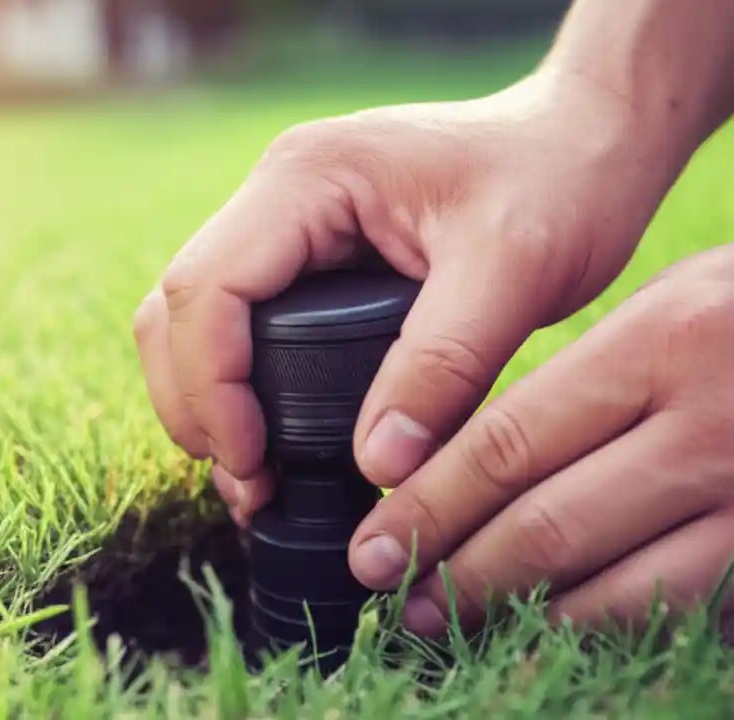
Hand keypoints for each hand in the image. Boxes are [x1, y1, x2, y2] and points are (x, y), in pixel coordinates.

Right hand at [133, 68, 679, 525]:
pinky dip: (234, 388)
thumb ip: (444, 364)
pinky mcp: (302, 257)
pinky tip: (271, 442)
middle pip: (175, 308)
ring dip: (204, 402)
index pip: (206, 288)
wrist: (585, 139)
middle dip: (195, 404)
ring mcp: (282, 224)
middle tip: (249, 486)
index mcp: (306, 178)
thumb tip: (375, 466)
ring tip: (255, 478)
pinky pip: (235, 325)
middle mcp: (276, 194)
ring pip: (192, 320)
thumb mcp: (517, 268)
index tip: (251, 464)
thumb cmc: (559, 182)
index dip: (211, 387)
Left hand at [350, 245, 733, 634]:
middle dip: (457, 575)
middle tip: (395, 600)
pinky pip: (686, 608)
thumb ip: (580, 381)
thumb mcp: (672, 306)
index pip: (510, 446)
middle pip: (550, 526)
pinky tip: (553, 630)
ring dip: (522, 617)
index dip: (428, 507)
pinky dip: (610, 626)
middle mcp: (713, 425)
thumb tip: (462, 466)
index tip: (372, 545)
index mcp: (664, 343)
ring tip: (450, 625)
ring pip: (617, 588)